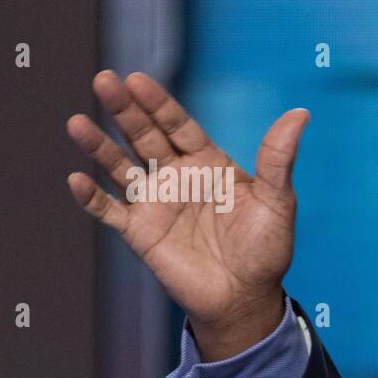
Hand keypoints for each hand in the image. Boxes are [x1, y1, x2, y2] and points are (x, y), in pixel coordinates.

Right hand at [66, 70, 308, 359]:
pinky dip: (92, 198)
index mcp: (208, 164)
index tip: (137, 79)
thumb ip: (279, 158)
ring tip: (77, 123)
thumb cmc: (266, 250)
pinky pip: (109, 211)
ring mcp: (155, 204)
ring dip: (99, 147)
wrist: (246, 298)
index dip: (158, 103)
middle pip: (144, 136)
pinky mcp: (140, 233)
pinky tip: (76, 180)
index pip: (178, 125)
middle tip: (104, 80)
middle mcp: (177, 177)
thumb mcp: (277, 201)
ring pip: (120, 167)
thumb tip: (301, 113)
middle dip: (124, 110)